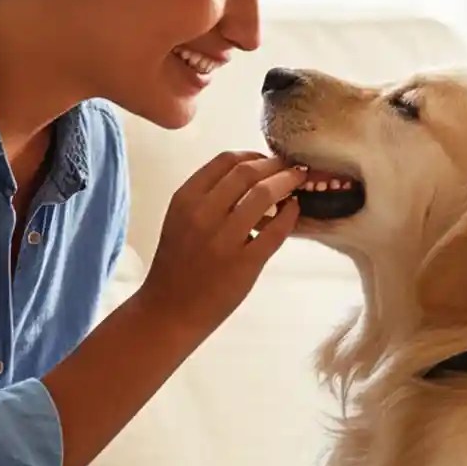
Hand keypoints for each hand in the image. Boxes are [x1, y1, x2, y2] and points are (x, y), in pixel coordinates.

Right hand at [137, 151, 306, 332]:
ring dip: (287, 182)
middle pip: (248, 171)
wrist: (169, 311)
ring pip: (264, 194)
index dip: (253, 154)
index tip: (267, 159)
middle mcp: (202, 214)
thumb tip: (251, 173)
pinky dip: (290, 214)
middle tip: (291, 166)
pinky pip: (276, 230)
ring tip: (298, 182)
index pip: (225, 160)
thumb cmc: (178, 263)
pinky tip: (294, 210)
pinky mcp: (245, 264)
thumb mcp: (182, 219)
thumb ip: (209, 196)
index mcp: (185, 199)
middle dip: (276, 164)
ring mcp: (224, 239)